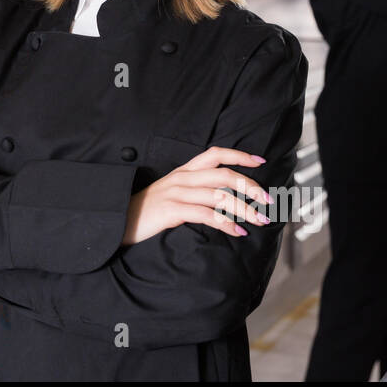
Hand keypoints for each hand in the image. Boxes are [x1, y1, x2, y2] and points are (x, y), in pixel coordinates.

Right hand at [123, 146, 274, 245]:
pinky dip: (225, 224)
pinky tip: (237, 232)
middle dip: (250, 186)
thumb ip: (193, 191)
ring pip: (219, 196)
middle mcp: (182, 178)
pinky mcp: (172, 210)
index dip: (239, 155)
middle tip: (268, 200)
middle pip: (224, 175)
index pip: (215, 154)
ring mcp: (177, 193)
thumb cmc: (147, 210)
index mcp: (183, 171)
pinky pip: (206, 215)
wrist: (119, 220)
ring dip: (244, 209)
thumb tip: (223, 199)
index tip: (260, 161)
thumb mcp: (171, 193)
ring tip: (258, 220)